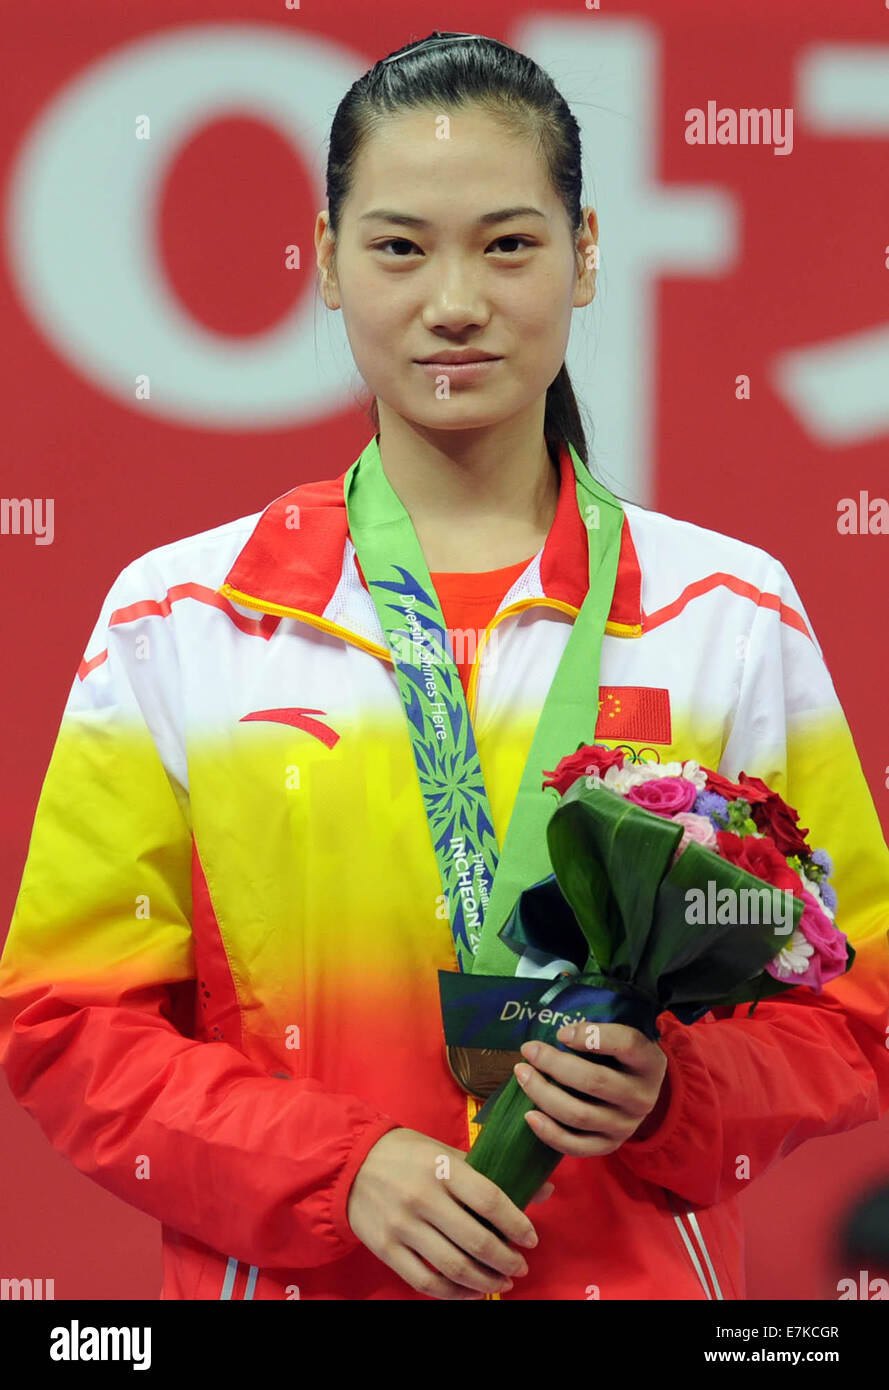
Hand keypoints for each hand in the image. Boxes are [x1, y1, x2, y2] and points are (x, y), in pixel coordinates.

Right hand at [346, 1127, 554, 1299]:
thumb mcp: (447, 1152)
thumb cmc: (408, 1155)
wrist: (351, 1163)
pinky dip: (455, 1294)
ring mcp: (402, 1227)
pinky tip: (473, 1292)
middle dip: (507, 1260)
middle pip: (476, 1241)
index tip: (531, 1238)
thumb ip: (490, 1173)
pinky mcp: (387, 1250)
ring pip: (454, 1267)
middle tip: (520, 1265)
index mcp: (441, 1168)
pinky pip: (426, 1283)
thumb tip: (545, 1189)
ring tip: (503, 1282)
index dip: (517, 1224)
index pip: (490, 1201)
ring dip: (486, 1281)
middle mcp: (423, 1198)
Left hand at [514, 1021, 669, 1156]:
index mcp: (649, 1062)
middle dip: (554, 1064)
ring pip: (579, 1114)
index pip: (627, 1043)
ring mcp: (626, 1125)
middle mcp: (641, 1096)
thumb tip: (558, 1034)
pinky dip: (549, 1132)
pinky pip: (576, 1145)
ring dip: (543, 1093)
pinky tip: (529, 1115)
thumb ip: (597, 1033)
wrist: (638, 1094)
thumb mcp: (621, 1039)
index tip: (560, 1033)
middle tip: (528, 1050)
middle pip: (594, 1081)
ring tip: (522, 1073)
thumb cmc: (621, 1058)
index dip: (592, 1036)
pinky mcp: (609, 1145)